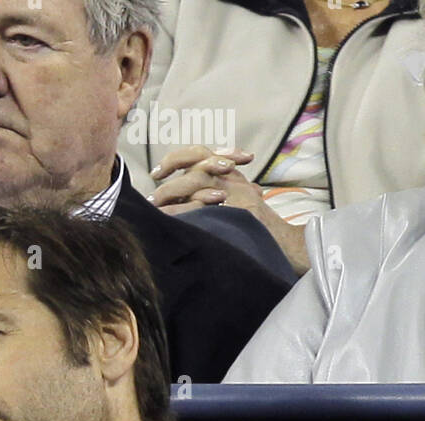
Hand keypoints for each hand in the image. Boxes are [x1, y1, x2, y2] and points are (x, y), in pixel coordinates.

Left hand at [150, 144, 309, 274]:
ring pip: (199, 179)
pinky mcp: (242, 211)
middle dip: (171, 166)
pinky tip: (168, 219)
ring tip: (154, 204)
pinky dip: (184, 211)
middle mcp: (236, 180)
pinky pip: (206, 206)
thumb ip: (213, 201)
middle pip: (199, 159)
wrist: (289, 247)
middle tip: (152, 181)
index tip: (158, 171)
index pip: (203, 154)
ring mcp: (240, 194)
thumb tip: (180, 206)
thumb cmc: (259, 234)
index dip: (179, 157)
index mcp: (233, 177)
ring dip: (172, 190)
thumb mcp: (235, 210)